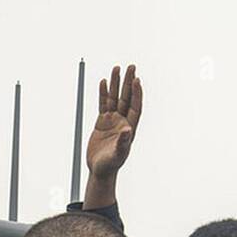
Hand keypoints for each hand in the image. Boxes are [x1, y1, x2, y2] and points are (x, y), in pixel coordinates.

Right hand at [87, 63, 141, 179]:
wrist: (99, 170)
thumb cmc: (111, 165)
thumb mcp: (118, 154)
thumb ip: (123, 142)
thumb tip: (128, 130)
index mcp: (130, 128)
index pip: (135, 107)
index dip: (137, 93)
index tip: (137, 80)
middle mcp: (122, 121)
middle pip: (126, 98)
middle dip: (128, 82)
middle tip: (131, 66)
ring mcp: (112, 121)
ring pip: (114, 98)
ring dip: (116, 84)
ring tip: (117, 68)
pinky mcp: (102, 122)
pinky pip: (103, 104)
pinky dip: (103, 93)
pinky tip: (104, 82)